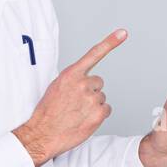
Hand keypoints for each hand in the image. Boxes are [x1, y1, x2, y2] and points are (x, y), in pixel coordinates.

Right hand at [13, 29, 126, 166]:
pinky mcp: (99, 113)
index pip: (94, 54)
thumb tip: (84, 81)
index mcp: (71, 74)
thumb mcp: (56, 87)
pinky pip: (106, 110)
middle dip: (90, 91)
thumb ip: (72, 80)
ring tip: (77, 113)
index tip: (123, 33)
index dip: (110, 42)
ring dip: (93, 105)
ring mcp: (92, 98)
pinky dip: (98, 115)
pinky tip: (85, 120)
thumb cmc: (48, 112)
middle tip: (76, 103)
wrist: (43, 133)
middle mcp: (83, 83)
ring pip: (101, 98)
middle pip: (98, 83)